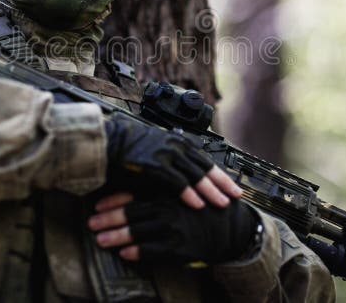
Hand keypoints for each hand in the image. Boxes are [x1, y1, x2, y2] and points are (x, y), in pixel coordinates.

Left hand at [87, 192, 259, 264]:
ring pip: (138, 232)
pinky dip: (137, 252)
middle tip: (91, 224)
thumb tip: (136, 188)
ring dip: (116, 236)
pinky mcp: (179, 247)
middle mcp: (168, 208)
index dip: (113, 200)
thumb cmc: (204, 208)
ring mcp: (173, 228)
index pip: (134, 194)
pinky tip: (125, 254)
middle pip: (131, 213)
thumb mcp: (184, 191)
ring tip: (100, 240)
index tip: (97, 206)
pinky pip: (153, 251)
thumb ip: (162, 189)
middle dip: (108, 219)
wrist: (231, 228)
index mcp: (167, 192)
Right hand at [104, 112, 240, 207]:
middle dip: (222, 183)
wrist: (110, 141)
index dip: (220, 174)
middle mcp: (176, 145)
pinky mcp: (155, 164)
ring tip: (222, 204)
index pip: (205, 159)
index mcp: (178, 141)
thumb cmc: (130, 148)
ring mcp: (166, 154)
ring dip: (210, 191)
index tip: (232, 186)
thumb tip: (186, 176)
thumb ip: (172, 161)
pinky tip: (198, 204)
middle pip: (205, 167)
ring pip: (195, 175)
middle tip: (236, 197)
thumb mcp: (157, 151)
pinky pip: (177, 182)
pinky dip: (189, 194)